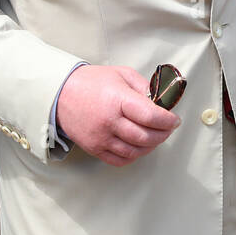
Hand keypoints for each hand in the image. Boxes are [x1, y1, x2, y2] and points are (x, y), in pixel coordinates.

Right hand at [56, 64, 180, 165]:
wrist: (61, 93)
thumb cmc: (92, 82)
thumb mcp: (122, 74)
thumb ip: (145, 87)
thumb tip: (163, 101)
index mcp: (118, 100)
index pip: (150, 116)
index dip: (167, 121)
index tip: (174, 120)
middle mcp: (109, 121)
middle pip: (145, 137)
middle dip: (163, 134)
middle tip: (168, 129)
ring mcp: (101, 137)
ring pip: (135, 151)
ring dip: (151, 146)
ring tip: (156, 137)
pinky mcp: (94, 148)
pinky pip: (119, 160)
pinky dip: (134, 156)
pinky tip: (139, 146)